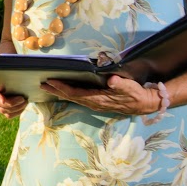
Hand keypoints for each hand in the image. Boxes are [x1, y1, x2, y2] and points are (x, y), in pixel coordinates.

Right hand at [0, 83, 28, 118]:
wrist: (18, 86)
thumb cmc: (14, 80)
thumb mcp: (11, 78)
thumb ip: (8, 80)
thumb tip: (9, 84)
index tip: (3, 100)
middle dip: (12, 103)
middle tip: (22, 98)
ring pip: (4, 111)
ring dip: (16, 107)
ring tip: (25, 101)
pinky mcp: (4, 112)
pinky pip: (9, 115)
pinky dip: (17, 112)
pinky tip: (22, 106)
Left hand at [41, 74, 162, 116]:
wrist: (144, 104)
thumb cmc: (137, 95)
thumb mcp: (132, 88)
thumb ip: (122, 85)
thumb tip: (112, 80)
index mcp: (100, 99)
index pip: (77, 93)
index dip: (63, 88)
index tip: (51, 82)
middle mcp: (95, 103)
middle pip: (71, 97)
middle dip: (56, 91)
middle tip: (42, 84)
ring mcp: (95, 103)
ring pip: (74, 98)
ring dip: (60, 92)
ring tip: (47, 86)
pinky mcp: (97, 102)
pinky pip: (79, 98)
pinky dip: (69, 93)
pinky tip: (63, 90)